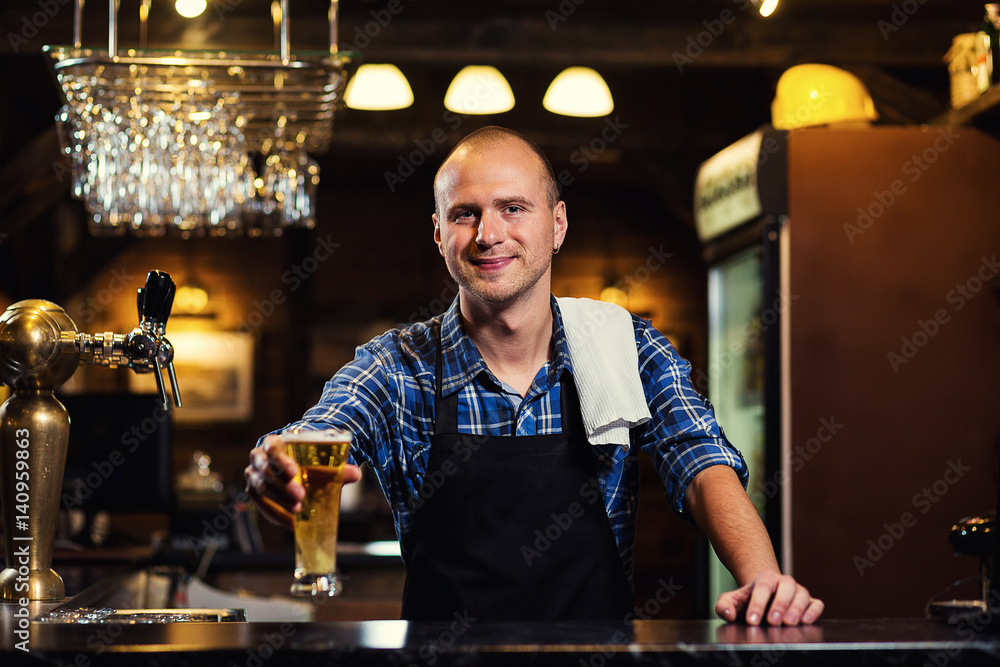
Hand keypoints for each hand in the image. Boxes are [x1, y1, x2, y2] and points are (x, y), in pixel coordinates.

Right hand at [244, 434, 362, 528]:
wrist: (294, 466)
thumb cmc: (305, 461)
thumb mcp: (319, 462)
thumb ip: (336, 469)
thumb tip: (356, 474)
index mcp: (273, 443)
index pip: (272, 449)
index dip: (281, 460)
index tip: (294, 472)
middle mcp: (258, 457)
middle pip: (265, 470)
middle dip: (282, 485)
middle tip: (301, 496)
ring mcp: (253, 474)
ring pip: (260, 487)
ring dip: (279, 500)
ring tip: (297, 509)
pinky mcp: (253, 491)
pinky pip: (260, 504)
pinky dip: (275, 514)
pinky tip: (291, 522)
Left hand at [715, 570, 823, 625]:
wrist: (764, 599)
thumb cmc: (748, 601)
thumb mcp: (732, 600)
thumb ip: (724, 605)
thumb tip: (727, 613)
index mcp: (765, 578)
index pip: (763, 587)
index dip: (757, 603)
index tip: (752, 620)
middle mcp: (784, 582)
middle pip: (786, 587)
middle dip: (779, 605)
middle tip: (773, 621)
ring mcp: (798, 592)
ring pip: (802, 595)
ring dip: (796, 609)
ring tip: (788, 623)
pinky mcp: (810, 603)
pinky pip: (816, 604)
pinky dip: (813, 611)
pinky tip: (805, 620)